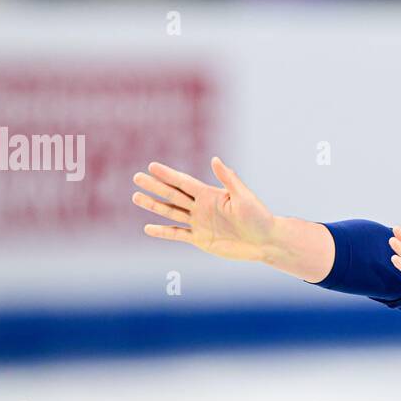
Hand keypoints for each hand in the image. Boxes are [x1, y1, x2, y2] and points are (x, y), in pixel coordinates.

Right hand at [133, 157, 275, 260]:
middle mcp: (201, 207)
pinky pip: (178, 234)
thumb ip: (228, 179)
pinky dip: (163, 232)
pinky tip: (148, 228)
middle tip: (137, 178)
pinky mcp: (201, 239)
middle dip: (155, 187)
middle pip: (173, 195)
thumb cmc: (259, 216)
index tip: (152, 166)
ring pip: (171, 213)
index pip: (184, 182)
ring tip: (136, 197)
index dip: (168, 174)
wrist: (265, 240)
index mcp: (210, 194)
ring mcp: (199, 223)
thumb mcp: (244, 196)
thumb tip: (215, 159)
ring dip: (154, 206)